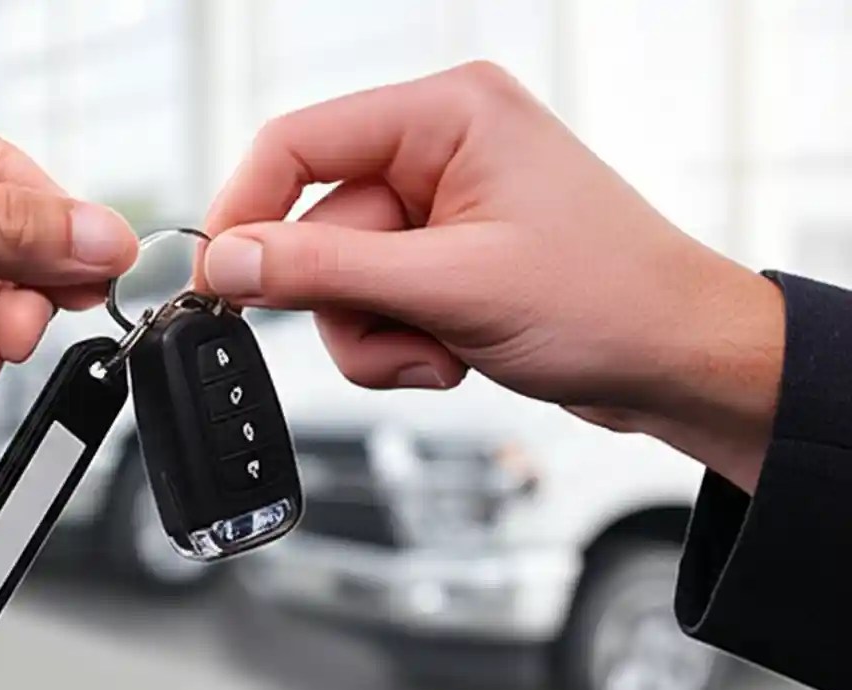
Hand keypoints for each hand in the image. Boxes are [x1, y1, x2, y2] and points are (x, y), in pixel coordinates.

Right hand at [199, 61, 782, 491]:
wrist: (681, 363)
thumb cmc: (609, 301)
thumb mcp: (451, 286)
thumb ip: (327, 271)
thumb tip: (230, 259)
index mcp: (448, 114)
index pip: (301, 142)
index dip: (248, 209)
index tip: (221, 277)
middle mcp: (439, 150)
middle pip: (317, 229)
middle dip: (350, 304)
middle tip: (403, 339)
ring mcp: (440, 210)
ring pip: (340, 280)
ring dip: (377, 336)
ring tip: (442, 353)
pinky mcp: (444, 260)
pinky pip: (374, 303)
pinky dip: (400, 344)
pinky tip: (455, 356)